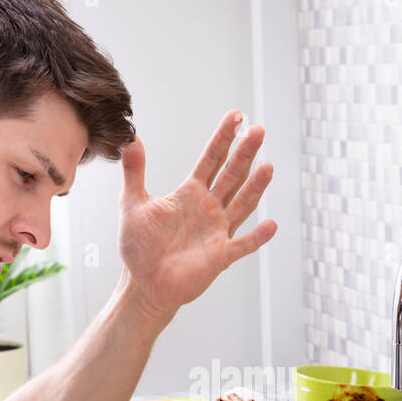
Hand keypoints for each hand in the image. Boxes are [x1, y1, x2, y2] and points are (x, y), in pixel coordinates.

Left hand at [118, 111, 276, 318]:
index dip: (224, 138)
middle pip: (232, 175)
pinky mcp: (220, 256)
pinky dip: (257, 237)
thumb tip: (130, 138)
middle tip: (258, 130)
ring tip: (268, 167)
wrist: (142, 284)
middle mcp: (209, 208)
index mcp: (190, 192)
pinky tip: (271, 225)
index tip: (237, 116)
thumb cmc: (139, 246)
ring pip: (242, 204)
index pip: (211, 159)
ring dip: (255, 187)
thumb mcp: (132, 204)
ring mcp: (217, 231)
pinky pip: (242, 245)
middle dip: (245, 153)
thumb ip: (135, 172)